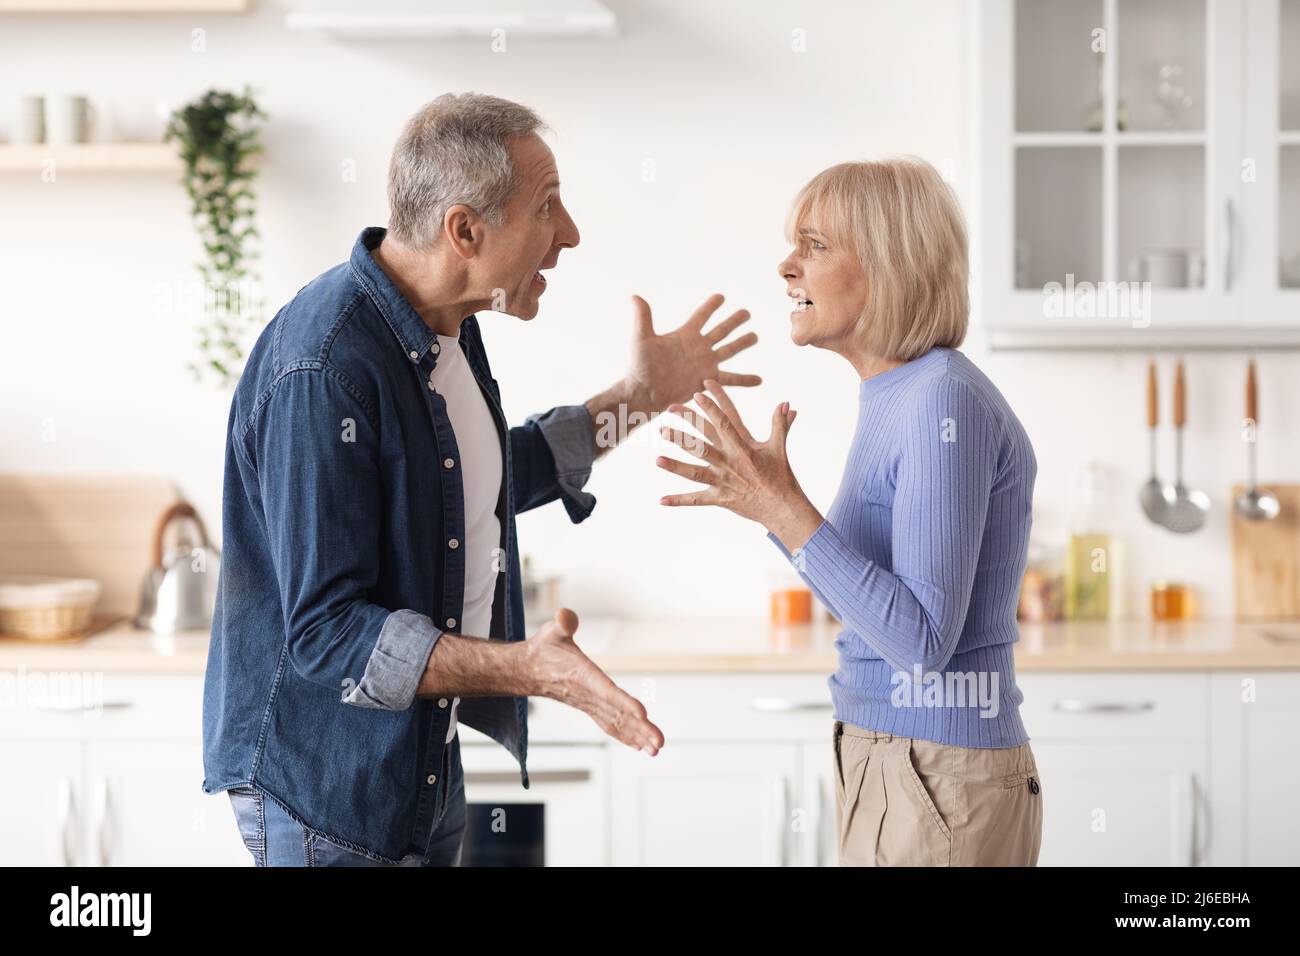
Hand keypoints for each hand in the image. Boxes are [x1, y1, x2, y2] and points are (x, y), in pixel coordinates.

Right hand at [524, 608, 663, 755]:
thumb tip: (565, 615)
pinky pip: (610, 725)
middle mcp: (587, 695)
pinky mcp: (591, 708)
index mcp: (582, 676)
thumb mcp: (552, 631)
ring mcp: (589, 704)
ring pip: (616, 723)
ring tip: (657, 749)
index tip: (643, 714)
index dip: (624, 702)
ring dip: (637, 736)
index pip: (606, 691)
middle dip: (639, 729)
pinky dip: (626, 736)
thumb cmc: (543, 648)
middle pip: (617, 714)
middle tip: (660, 743)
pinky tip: (641, 746)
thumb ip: (563, 623)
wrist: (527, 671)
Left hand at [625, 293, 761, 410]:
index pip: (701, 316)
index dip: (711, 306)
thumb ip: (643, 317)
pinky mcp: (707, 381)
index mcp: (685, 335)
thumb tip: (634, 296)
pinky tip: (759, 379)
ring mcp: (705, 364)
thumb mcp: (641, 338)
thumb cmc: (639, 367)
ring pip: (729, 350)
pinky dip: (745, 380)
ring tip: (755, 336)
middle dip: (734, 321)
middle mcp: (698, 347)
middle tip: (747, 312)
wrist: (645, 393)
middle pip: (721, 330)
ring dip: (742, 343)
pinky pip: (731, 380)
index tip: (721, 296)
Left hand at [655, 379, 822, 551]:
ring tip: (657, 460)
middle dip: (683, 437)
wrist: (782, 508)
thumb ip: (781, 423)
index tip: (698, 393)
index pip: (725, 423)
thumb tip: (788, 403)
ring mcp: (723, 482)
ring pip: (695, 472)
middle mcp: (730, 463)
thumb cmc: (781, 476)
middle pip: (702, 447)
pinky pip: (697, 500)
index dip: (712, 407)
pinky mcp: (720, 498)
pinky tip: (661, 500)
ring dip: (675, 466)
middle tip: (663, 427)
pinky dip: (679, 501)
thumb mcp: (779, 447)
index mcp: (743, 448)